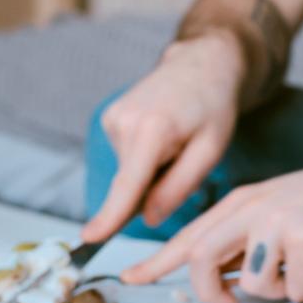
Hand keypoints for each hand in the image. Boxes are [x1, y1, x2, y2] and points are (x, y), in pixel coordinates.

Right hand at [81, 30, 245, 241]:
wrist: (201, 64)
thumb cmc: (212, 106)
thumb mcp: (210, 150)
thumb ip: (178, 187)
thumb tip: (148, 218)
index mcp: (153, 130)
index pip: (127, 184)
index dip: (109, 216)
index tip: (90, 237)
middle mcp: (125, 122)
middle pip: (130, 183)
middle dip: (153, 188)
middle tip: (183, 158)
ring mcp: (113, 118)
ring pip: (129, 172)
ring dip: (151, 170)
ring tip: (175, 141)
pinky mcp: (109, 119)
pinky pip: (127, 157)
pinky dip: (144, 157)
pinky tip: (162, 136)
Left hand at [121, 143, 302, 302]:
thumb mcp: (273, 210)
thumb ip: (244, 241)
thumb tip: (226, 280)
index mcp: (240, 203)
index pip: (187, 236)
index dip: (155, 261)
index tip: (131, 277)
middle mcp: (251, 209)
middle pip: (200, 260)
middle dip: (211, 292)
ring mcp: (278, 222)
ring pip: (255, 284)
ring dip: (281, 289)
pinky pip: (298, 289)